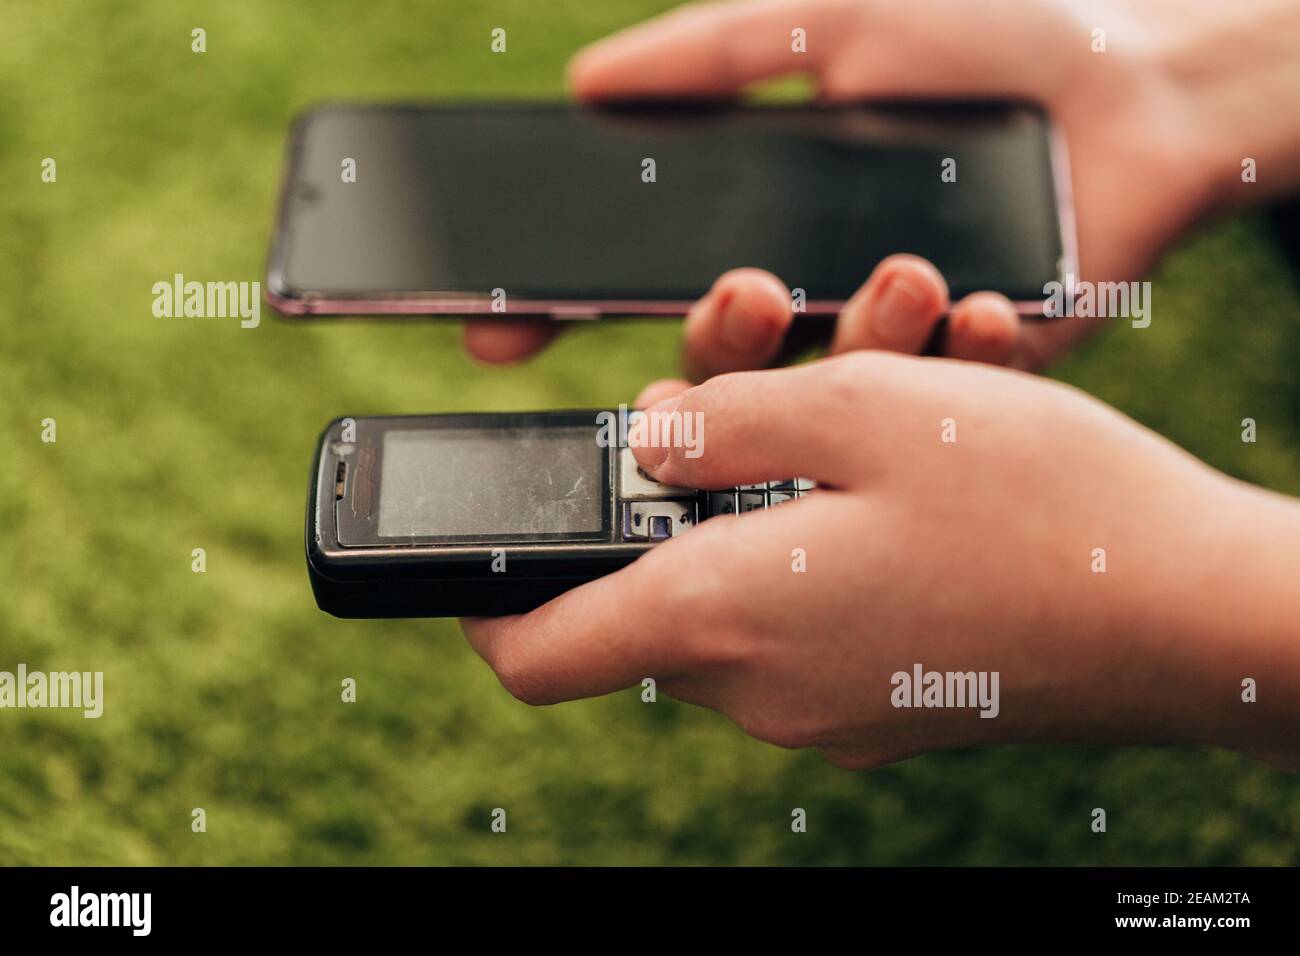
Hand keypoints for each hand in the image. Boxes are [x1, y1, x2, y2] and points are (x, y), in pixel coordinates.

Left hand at [462, 352, 1299, 769]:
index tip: (488, 546)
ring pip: (749, 569)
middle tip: (765, 350)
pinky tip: (915, 445)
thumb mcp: (863, 412)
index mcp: (724, 616)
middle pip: (659, 571)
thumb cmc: (1041, 510)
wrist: (1194, 615)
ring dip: (786, 466)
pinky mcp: (882, 694)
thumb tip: (650, 441)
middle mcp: (761, 683)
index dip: (491, 601)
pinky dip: (837, 520)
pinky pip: (818, 598)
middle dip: (694, 455)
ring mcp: (826, 700)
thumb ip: (725, 424)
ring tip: (888, 363)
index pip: (539, 655)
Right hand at [467, 0, 1299, 369]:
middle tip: (747, 289)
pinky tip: (982, 302)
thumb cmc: (985, 44)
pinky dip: (959, 355)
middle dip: (717, 345)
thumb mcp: (828, 26)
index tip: (496, 338)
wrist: (1138, 86)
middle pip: (716, 369)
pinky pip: (937, 403)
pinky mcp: (972, 384)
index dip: (564, 317)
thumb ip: (711, 59)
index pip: (635, 294)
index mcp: (761, 232)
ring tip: (903, 272)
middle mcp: (808, 303)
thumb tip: (584, 82)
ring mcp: (888, 352)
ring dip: (847, 340)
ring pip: (815, 399)